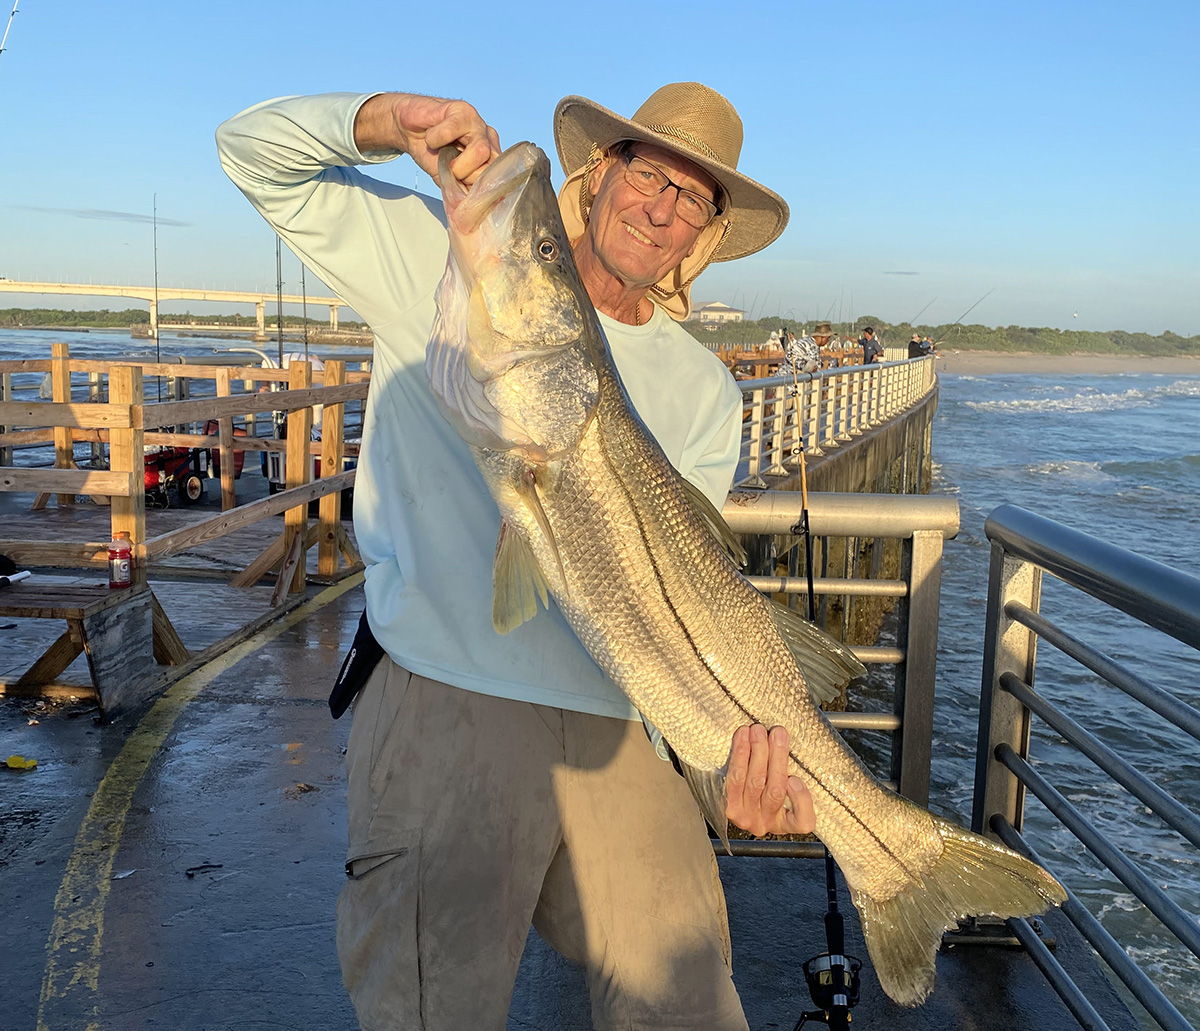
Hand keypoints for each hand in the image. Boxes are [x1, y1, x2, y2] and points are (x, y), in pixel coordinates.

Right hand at [354, 93, 500, 185]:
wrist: (408, 131)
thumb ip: (466, 190)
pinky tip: (431, 137)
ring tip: (442, 155)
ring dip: (456, 162)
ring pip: (481, 151)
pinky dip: (435, 140)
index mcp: (490, 158)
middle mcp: (489, 140)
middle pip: (493, 169)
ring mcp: (478, 123)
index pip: (499, 180)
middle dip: (468, 177)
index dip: (479, 191)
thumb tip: (479, 208)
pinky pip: (452, 131)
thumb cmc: (430, 154)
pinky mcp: (462, 110)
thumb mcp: (449, 180)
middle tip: (450, 171)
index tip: (462, 191)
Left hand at [725, 724, 814, 836]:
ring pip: (755, 782)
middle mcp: (767, 823)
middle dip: (777, 757)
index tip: (795, 778)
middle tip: (778, 733)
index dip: (801, 800)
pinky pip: (734, 779)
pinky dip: (739, 756)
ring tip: (757, 731)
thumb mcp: (785, 790)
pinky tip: (742, 740)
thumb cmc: (767, 788)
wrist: (733, 798)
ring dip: (757, 751)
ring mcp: (745, 817)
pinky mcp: (727, 806)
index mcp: (788, 823)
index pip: (803, 821)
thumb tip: (787, 744)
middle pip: (775, 790)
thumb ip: (791, 775)